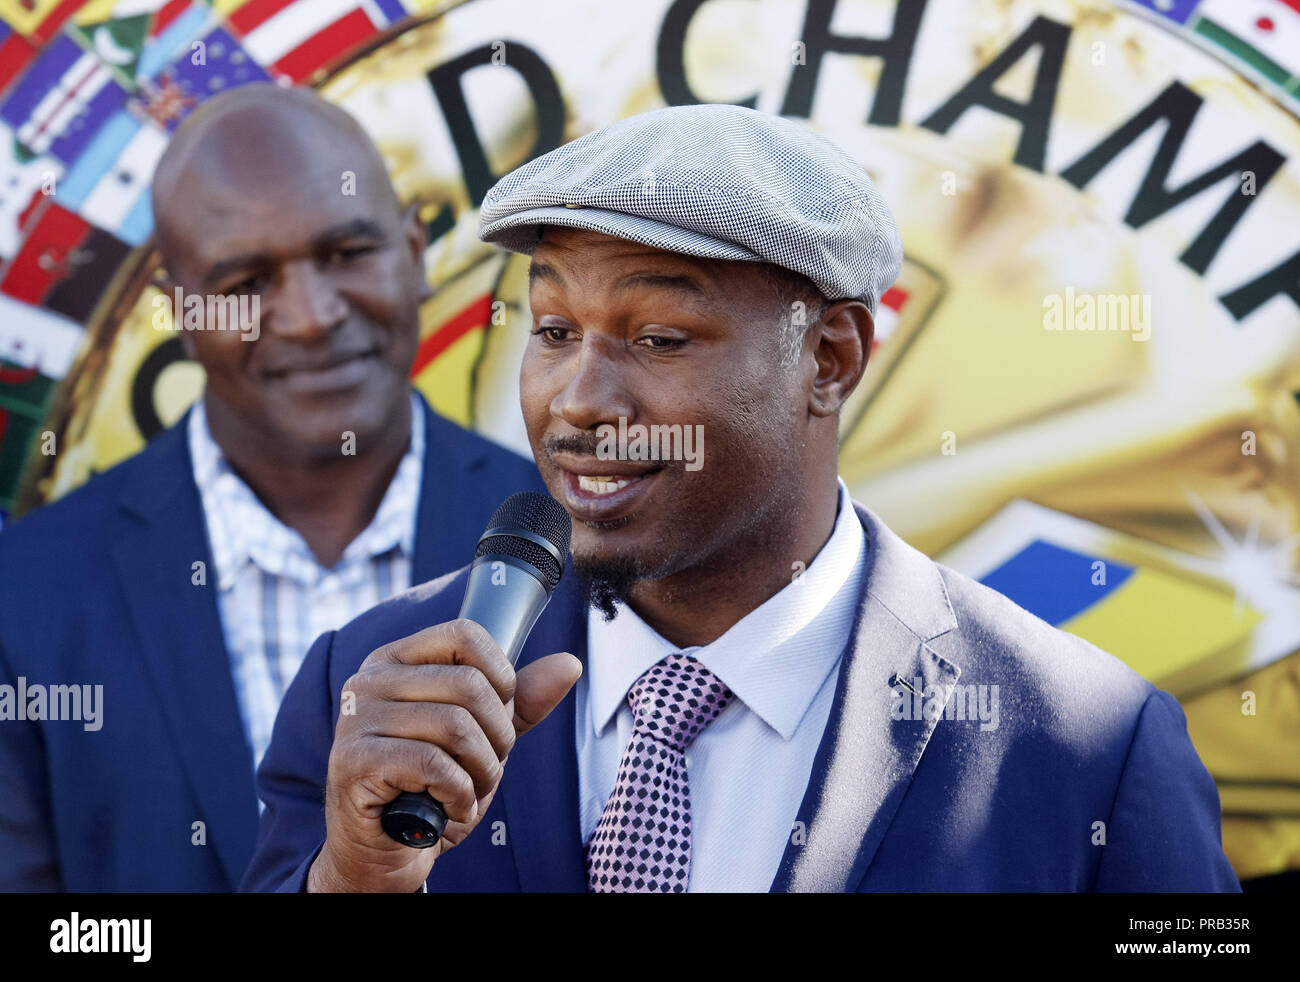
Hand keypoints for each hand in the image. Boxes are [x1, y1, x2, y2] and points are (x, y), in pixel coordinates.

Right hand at [307, 618, 580, 891]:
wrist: (387, 849)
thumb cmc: (432, 787)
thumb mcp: (483, 738)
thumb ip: (521, 701)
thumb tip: (569, 664)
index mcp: (397, 660)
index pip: (465, 634)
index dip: (500, 675)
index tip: (501, 713)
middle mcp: (369, 680)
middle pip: (469, 685)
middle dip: (498, 736)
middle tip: (486, 766)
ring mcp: (357, 720)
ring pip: (456, 726)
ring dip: (482, 770)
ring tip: (470, 789)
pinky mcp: (354, 762)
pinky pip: (434, 765)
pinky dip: (460, 794)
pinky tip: (452, 807)